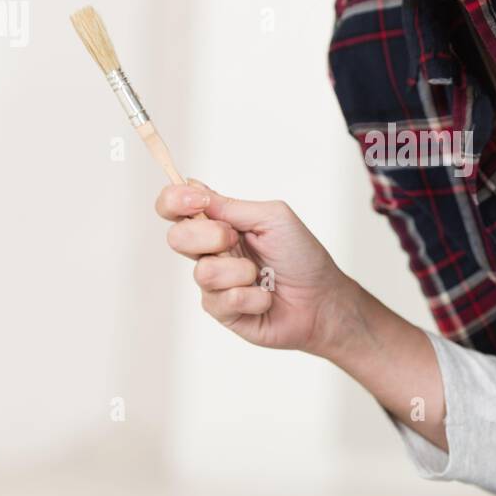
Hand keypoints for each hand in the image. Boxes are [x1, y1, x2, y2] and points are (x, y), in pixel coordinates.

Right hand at [154, 178, 347, 352]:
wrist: (322, 300)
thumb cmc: (302, 256)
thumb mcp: (272, 218)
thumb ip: (230, 205)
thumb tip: (192, 185)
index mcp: (219, 223)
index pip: (175, 207)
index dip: (174, 201)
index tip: (196, 202)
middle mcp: (210, 251)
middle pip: (177, 237)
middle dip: (209, 236)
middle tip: (236, 239)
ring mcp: (214, 283)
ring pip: (204, 272)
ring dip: (241, 271)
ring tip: (262, 275)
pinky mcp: (221, 311)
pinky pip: (223, 300)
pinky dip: (253, 297)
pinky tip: (266, 298)